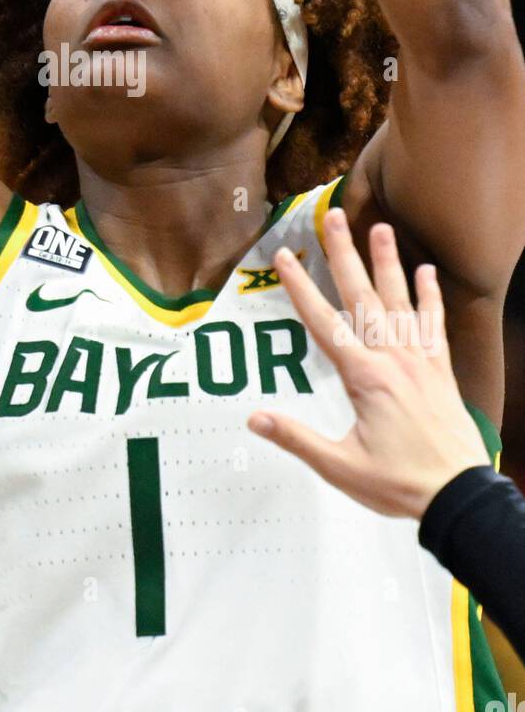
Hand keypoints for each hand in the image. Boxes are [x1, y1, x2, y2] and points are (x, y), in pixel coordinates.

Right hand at [247, 208, 492, 519]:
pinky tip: (426, 271)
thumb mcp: (339, 467)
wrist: (459, 495)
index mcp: (363, 377)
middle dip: (344, 254)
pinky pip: (434, 324)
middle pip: (362, 296)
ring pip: (400, 301)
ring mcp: (419, 361)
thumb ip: (296, 438)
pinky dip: (430, 296)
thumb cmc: (397, 484)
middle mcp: (392, 359)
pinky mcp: (440, 370)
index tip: (283, 257)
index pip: (323, 322)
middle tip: (334, 217)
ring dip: (388, 262)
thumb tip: (253, 417)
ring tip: (380, 226)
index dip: (300, 288)